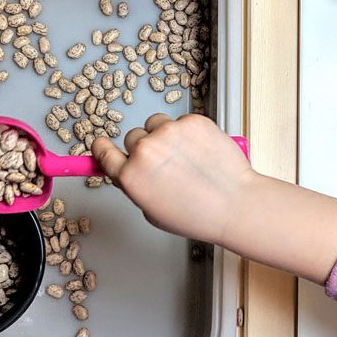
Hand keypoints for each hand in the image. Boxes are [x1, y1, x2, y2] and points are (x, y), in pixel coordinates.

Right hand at [94, 114, 336, 284]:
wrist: (235, 204)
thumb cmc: (197, 215)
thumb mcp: (153, 211)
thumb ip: (136, 187)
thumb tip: (129, 170)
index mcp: (131, 175)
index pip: (103, 152)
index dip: (102, 147)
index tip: (101, 143)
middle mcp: (146, 150)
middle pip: (134, 137)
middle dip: (146, 147)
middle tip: (167, 163)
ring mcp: (170, 132)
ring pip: (157, 124)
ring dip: (166, 136)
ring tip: (188, 157)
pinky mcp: (193, 121)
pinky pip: (182, 121)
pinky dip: (189, 132)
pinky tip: (203, 151)